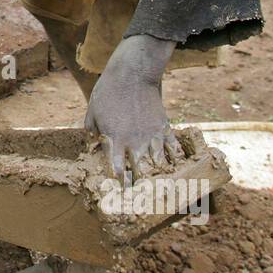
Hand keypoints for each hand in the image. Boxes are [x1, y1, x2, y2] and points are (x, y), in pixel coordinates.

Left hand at [83, 35, 184, 184]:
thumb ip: (92, 131)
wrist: (133, 73)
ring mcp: (151, 135)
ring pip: (159, 163)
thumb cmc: (108, 91)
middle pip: (140, 172)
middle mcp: (134, 141)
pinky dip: (176, 160)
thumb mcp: (92, 111)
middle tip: (143, 199)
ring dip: (160, 178)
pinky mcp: (164, 127)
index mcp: (114, 139)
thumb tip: (92, 144)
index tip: (119, 193)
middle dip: (141, 187)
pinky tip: (179, 169)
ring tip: (163, 191)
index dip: (118, 183)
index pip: (116, 169)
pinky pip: (173, 148)